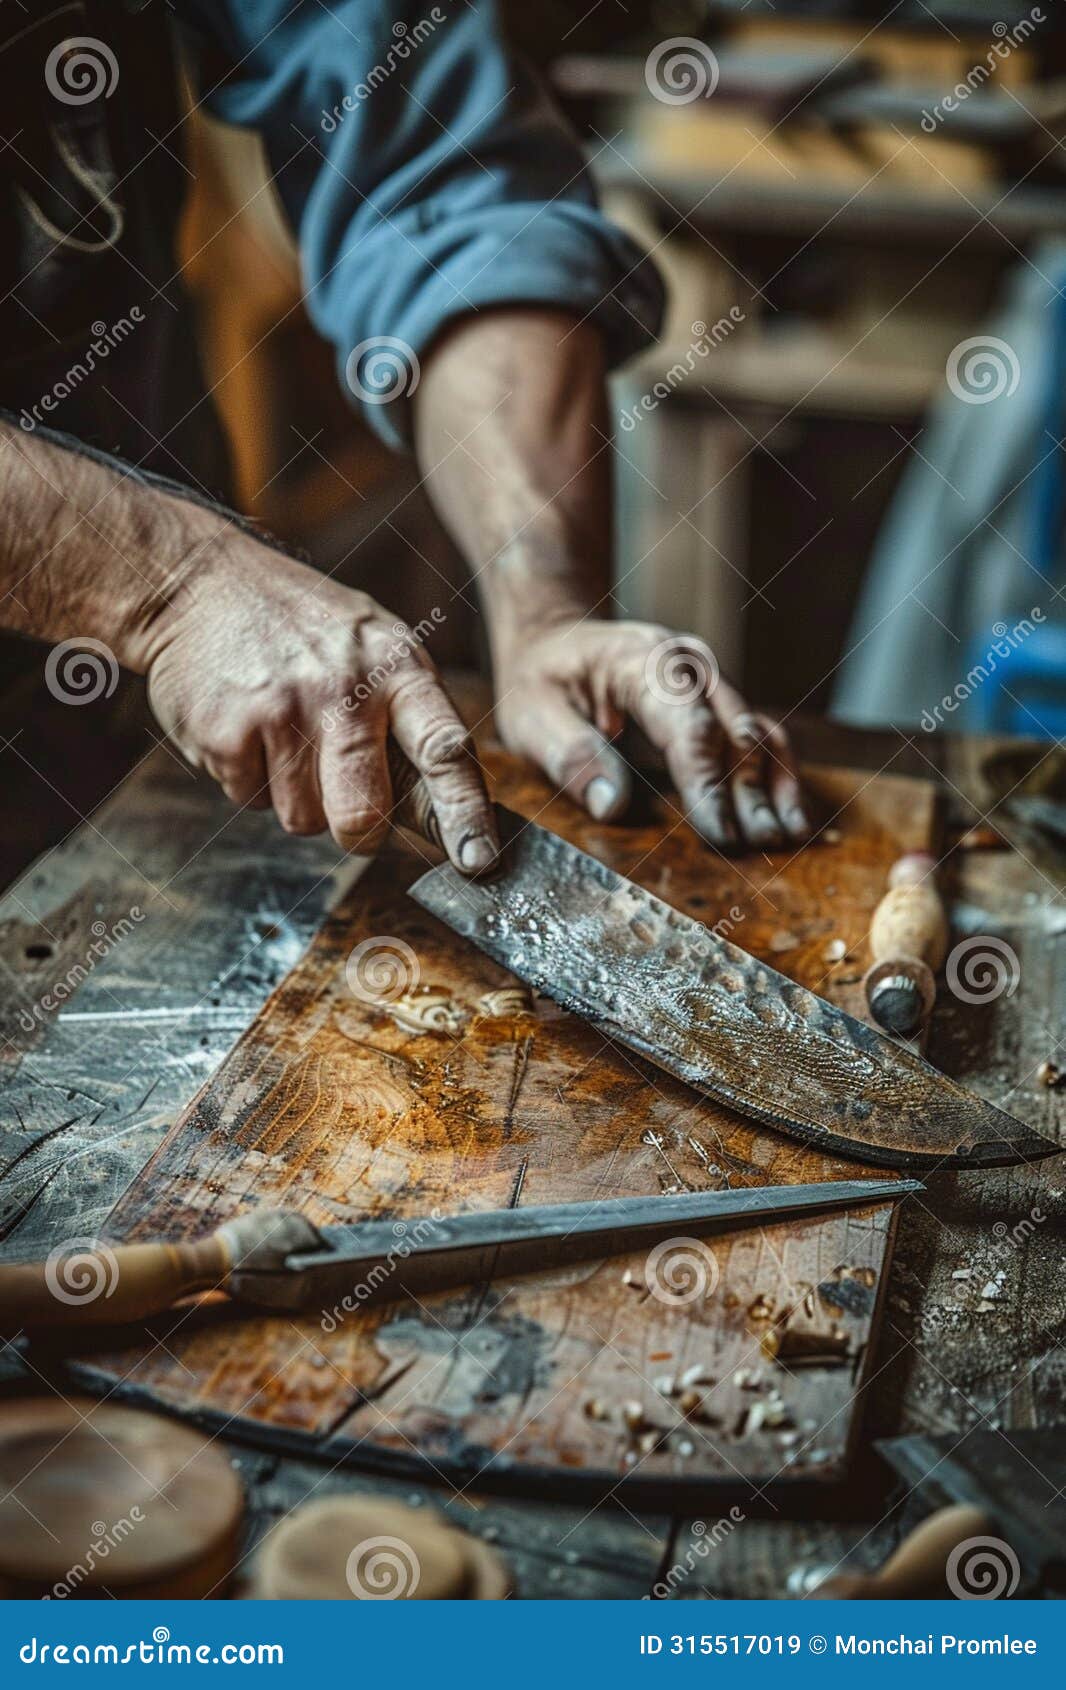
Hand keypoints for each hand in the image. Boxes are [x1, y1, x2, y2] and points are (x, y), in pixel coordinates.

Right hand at [140, 538, 498, 872]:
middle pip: (364, 815)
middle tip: (346, 803)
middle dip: (358, 832)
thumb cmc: (302, 626)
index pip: (445, 749)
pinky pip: (248, 801)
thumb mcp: (375, 646)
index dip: (464, 811)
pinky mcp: (225, 733)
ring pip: (302, 819)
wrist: (197, 581)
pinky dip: (247, 779)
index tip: (478, 858)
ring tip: (282, 733)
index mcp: (397, 668)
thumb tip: (445, 817)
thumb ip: (411, 720)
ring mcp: (282, 711)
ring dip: (294, 796)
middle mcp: (345, 690)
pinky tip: (246, 728)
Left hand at [493, 618, 809, 851]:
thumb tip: (613, 805)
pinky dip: (776, 776)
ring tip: (785, 837)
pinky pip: (759, 738)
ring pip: (757, 734)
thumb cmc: (541, 678)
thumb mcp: (532, 714)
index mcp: (645, 662)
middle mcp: (690, 667)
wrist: (554, 638)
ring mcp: (710, 685)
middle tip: (760, 846)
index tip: (720, 831)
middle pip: (733, 732)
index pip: (687, 725)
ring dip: (774, 787)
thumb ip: (571, 756)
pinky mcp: (717, 706)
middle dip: (750, 792)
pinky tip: (788, 816)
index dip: (707, 782)